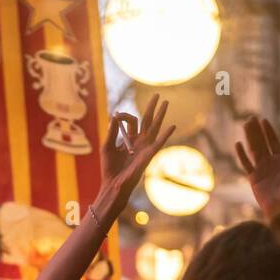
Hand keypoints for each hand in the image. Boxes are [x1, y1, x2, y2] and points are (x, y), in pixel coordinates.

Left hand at [93, 96, 174, 226]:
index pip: (131, 120)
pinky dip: (165, 135)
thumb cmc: (109, 168)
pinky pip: (159, 143)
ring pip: (154, 127)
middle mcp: (139, 142)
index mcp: (130, 139)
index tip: (116, 117)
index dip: (124, 116)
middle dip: (151, 107)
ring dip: (160, 115)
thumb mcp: (107, 146)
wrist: (113, 184)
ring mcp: (145, 147)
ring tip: (166, 102)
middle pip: (147, 120)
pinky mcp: (148, 155)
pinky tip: (173, 126)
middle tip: (157, 94)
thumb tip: (115, 115)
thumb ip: (112, 131)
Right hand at [235, 115, 279, 219]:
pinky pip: (246, 164)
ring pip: (253, 150)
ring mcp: (260, 171)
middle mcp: (269, 164)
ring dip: (249, 137)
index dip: (268, 132)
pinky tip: (238, 144)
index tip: (263, 120)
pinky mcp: (253, 179)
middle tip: (250, 118)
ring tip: (245, 125)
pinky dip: (241, 154)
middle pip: (261, 143)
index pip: (273, 143)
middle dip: (256, 131)